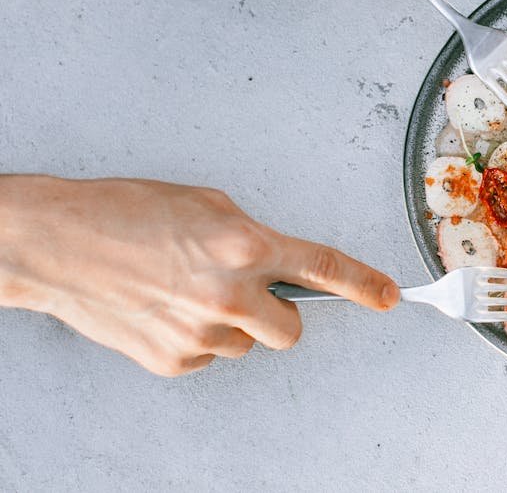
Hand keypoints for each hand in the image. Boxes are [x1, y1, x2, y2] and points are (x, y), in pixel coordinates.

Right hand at [0, 176, 397, 375]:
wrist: (57, 243)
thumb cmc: (126, 213)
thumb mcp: (207, 206)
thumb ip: (254, 238)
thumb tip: (282, 263)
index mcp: (245, 245)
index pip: (325, 269)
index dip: (365, 285)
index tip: (389, 297)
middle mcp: (230, 293)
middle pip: (292, 329)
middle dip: (279, 314)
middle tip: (247, 292)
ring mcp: (201, 332)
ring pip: (248, 344)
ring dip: (232, 325)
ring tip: (186, 292)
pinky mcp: (174, 360)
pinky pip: (210, 356)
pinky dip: (195, 338)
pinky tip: (164, 309)